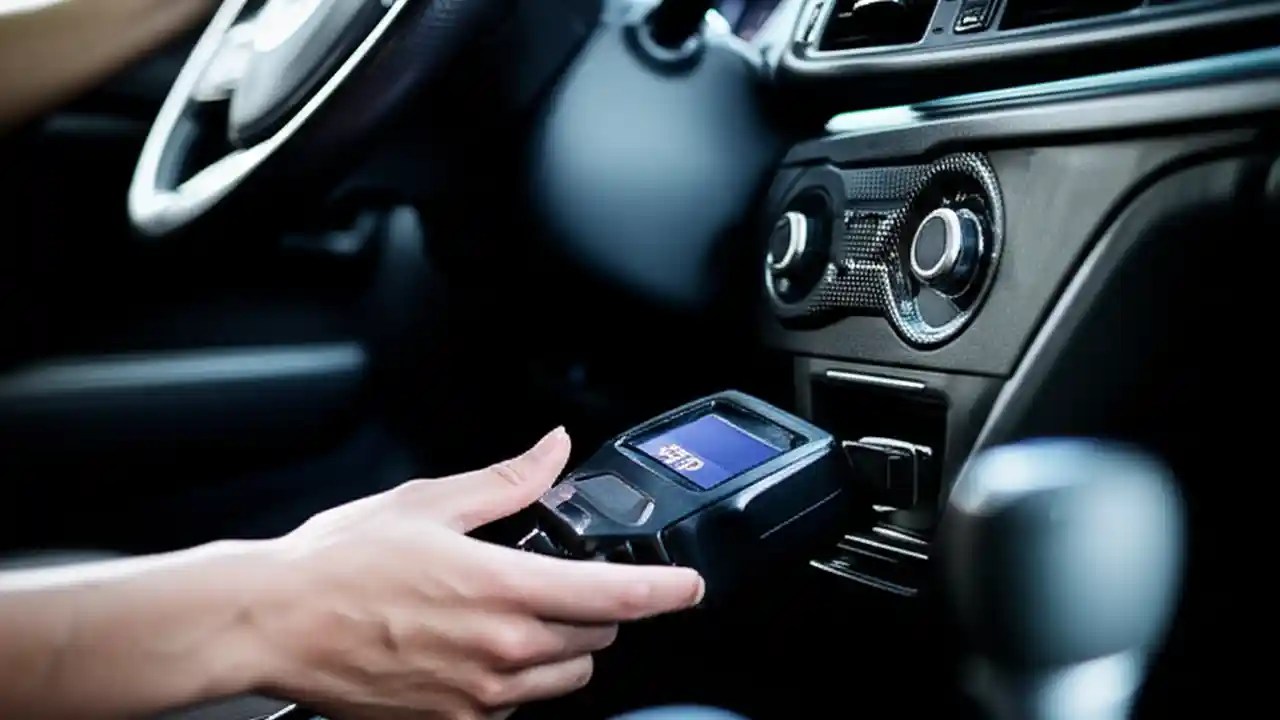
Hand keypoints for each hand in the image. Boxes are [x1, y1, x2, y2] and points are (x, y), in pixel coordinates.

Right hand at [255, 428, 703, 719]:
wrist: (272, 625)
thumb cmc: (339, 564)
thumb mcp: (430, 503)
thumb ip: (509, 481)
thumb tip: (554, 451)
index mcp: (504, 590)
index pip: (617, 598)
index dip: (667, 590)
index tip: (690, 585)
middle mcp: (503, 652)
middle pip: (596, 639)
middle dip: (593, 610)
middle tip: (555, 581)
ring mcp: (481, 697)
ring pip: (564, 679)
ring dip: (560, 648)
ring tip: (512, 616)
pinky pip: (515, 707)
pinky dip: (515, 680)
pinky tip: (474, 649)